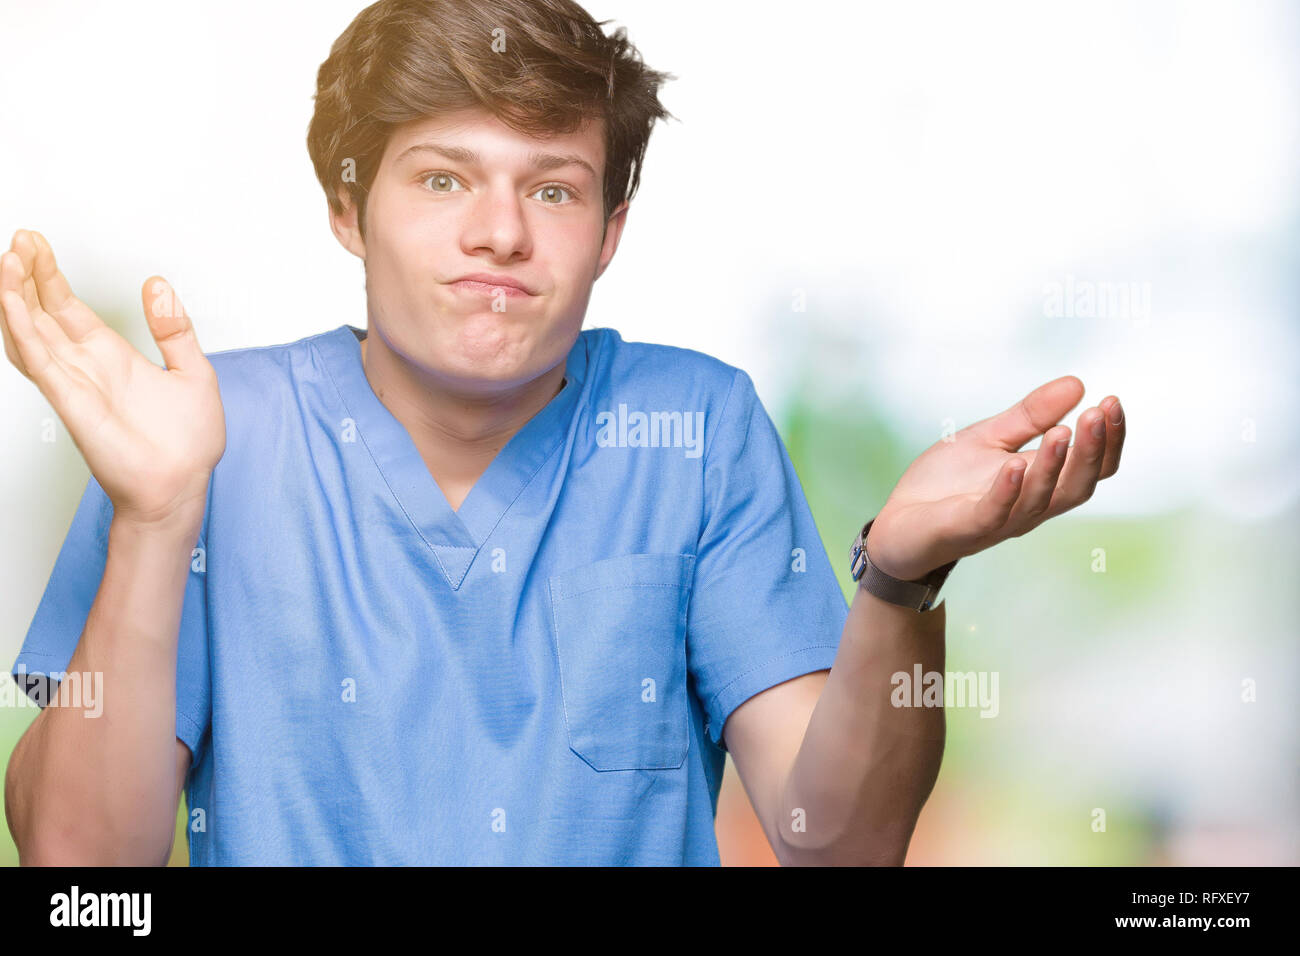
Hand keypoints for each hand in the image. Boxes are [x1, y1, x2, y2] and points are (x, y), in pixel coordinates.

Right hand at [0, 229, 225, 526]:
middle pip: (43, 311)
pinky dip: (23, 330)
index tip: (35, 244)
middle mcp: (86, 367)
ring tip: (6, 261)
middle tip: (20, 239)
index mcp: (112, 356)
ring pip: (31, 332)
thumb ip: (174, 329)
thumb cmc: (188, 445)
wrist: (182, 487)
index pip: (68, 307)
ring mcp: (75, 383)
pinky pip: (39, 361)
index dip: (50, 276)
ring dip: (16, 297)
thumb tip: (159, 285)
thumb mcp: (194, 372)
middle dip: (28, 275)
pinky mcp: (72, 401)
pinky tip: (12, 302)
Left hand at [864, 375, 1124, 580]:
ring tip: (1064, 430)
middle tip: (1099, 412)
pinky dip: (1007, 490)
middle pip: (1078, 487)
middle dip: (1092, 450)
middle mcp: (1029, 507)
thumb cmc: (946, 485)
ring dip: (1054, 465)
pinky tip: (1014, 464)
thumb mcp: (990, 438)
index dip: (1107, 439)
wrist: (898, 523)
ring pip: (1041, 500)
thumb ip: (1030, 416)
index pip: (1091, 468)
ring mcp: (1000, 520)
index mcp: (1041, 484)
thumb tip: (1078, 383)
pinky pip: (993, 513)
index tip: (1112, 400)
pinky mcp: (966, 528)